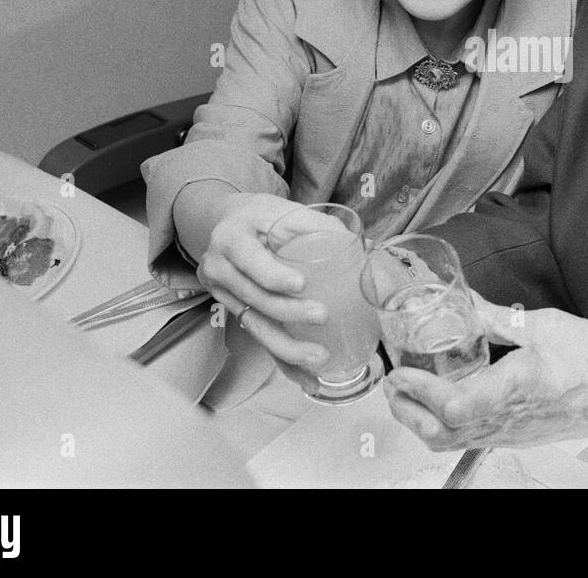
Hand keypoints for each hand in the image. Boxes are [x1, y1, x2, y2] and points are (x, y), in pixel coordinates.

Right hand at [195, 194, 344, 388]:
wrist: (225, 224)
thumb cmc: (260, 216)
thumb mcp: (283, 209)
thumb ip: (319, 225)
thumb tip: (367, 248)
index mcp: (231, 239)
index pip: (249, 260)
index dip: (272, 275)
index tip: (300, 284)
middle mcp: (219, 269)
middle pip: (255, 298)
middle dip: (289, 314)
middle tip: (322, 316)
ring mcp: (223, 295)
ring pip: (255, 326)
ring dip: (287, 349)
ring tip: (319, 359)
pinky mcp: (235, 312)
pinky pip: (258, 338)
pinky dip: (282, 360)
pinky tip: (304, 378)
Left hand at [383, 300, 587, 450]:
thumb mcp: (544, 325)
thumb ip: (495, 317)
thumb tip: (462, 301)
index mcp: (515, 388)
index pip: (452, 406)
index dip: (418, 391)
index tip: (400, 370)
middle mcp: (509, 419)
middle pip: (441, 434)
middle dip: (406, 411)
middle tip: (393, 383)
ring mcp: (512, 433)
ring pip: (453, 441)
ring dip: (422, 420)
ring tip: (409, 391)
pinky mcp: (518, 437)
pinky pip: (472, 439)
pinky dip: (447, 424)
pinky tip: (447, 398)